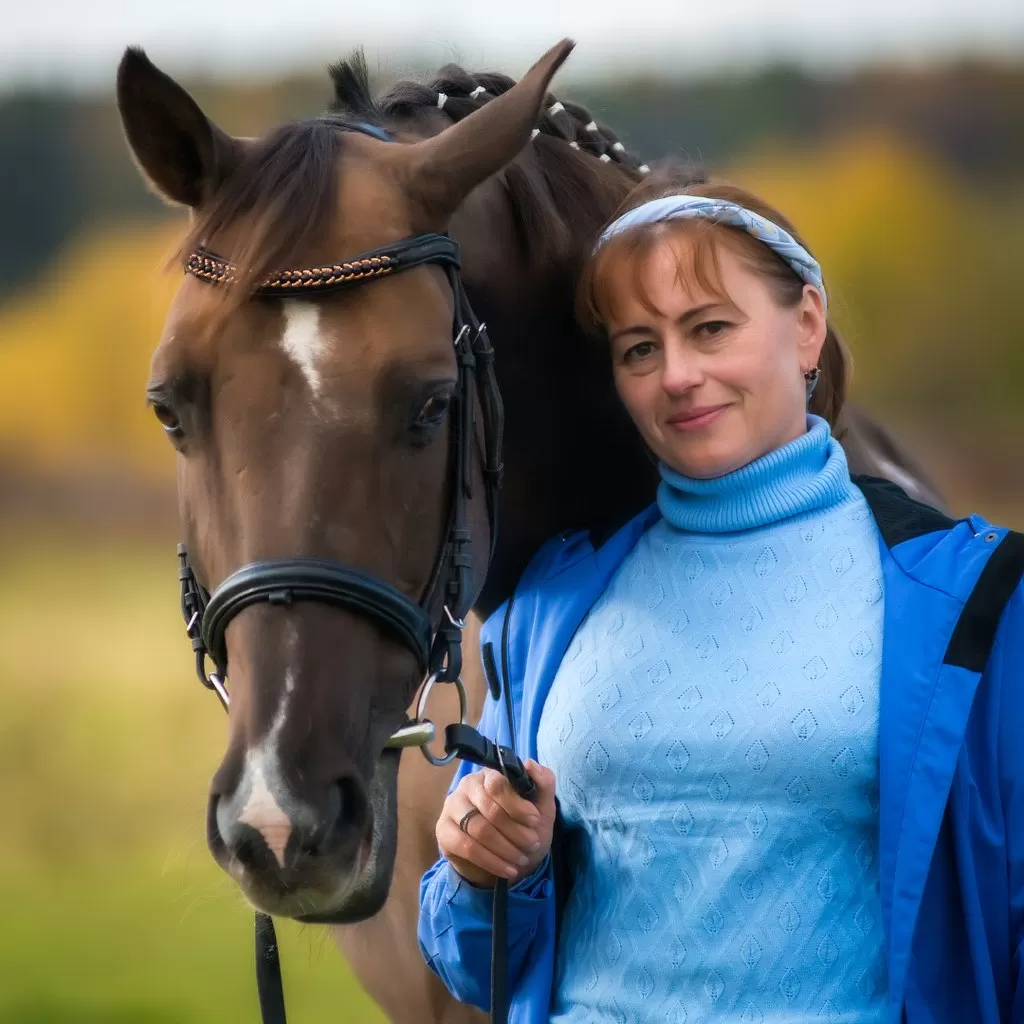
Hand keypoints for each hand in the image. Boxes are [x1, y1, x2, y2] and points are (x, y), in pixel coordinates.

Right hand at [436, 760, 555, 888]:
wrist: (506, 858)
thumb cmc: (524, 827)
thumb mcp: (541, 807)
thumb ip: (543, 782)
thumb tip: (529, 763)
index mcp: (489, 775)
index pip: (497, 784)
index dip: (517, 804)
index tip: (534, 820)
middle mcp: (467, 786)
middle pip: (489, 809)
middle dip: (515, 831)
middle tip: (531, 844)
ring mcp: (452, 807)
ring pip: (479, 829)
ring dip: (505, 848)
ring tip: (521, 859)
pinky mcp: (444, 831)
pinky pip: (467, 847)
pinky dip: (491, 861)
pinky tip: (507, 869)